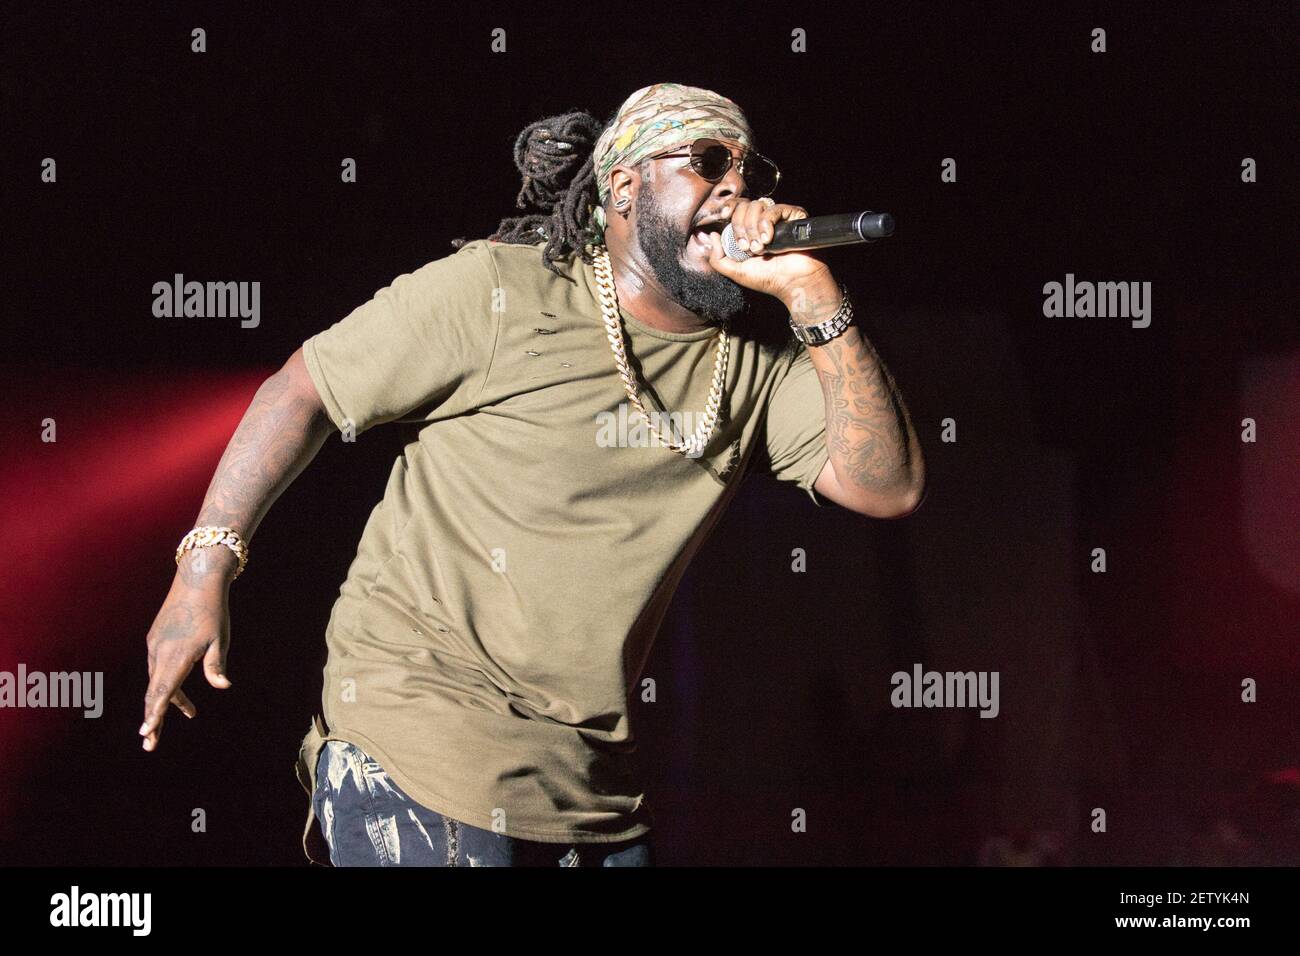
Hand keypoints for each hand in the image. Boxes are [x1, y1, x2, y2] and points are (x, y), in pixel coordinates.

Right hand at [140, 573, 232, 750]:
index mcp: (176, 655)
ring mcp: (155, 645)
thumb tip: (223, 687)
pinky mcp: (156, 639)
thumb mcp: (219, 639)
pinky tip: (183, 690)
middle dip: (152, 718)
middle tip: (149, 744)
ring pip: (157, 680)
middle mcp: (159, 652)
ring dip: (167, 700)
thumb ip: (216, 665)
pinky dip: (167, 682)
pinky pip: (158, 667)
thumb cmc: (213, 611)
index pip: (162, 691)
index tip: (147, 732)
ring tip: (191, 713)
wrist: (196, 581)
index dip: (155, 714)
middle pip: (153, 692)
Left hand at [705, 198, 831, 300]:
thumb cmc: (768, 278)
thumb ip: (717, 257)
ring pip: (757, 206)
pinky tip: (769, 240)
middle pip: (744, 206)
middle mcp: (764, 221)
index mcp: (750, 230)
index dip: (729, 208)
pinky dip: (766, 224)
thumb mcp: (736, 271)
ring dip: (753, 228)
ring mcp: (779, 218)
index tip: (724, 216)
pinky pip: (774, 209)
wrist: (793, 283)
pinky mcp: (793, 216)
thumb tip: (709, 235)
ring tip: (760, 248)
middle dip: (740, 227)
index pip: (737, 207)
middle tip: (747, 247)